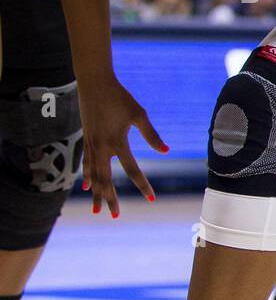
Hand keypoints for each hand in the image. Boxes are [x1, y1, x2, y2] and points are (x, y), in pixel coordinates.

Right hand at [79, 76, 166, 217]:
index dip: (143, 185)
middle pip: (107, 179)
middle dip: (111, 198)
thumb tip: (166, 151)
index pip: (132, 170)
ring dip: (97, 193)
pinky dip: (87, 176)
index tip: (152, 198)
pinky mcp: (86, 139)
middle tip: (115, 216)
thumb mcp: (139, 115)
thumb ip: (151, 134)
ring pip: (93, 175)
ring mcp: (91, 144)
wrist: (93, 83)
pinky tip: (86, 186)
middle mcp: (101, 147)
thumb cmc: (120, 97)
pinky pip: (86, 163)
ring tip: (98, 210)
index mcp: (117, 142)